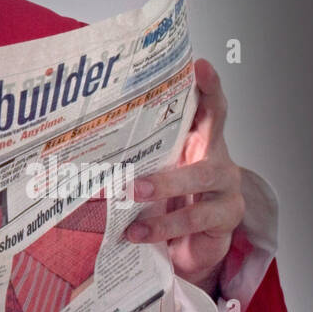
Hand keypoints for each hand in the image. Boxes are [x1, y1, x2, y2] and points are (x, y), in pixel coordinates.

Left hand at [125, 59, 243, 296]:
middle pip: (214, 127)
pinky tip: (137, 232)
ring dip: (164, 184)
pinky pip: (195, 218)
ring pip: (200, 176)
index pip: (208, 105)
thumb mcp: (152, 171)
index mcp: (198, 138)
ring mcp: (226, 186)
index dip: (208, 85)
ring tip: (132, 191)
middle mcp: (217, 155)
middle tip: (157, 120)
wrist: (188, 247)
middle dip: (192, 118)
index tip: (199, 65)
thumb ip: (134, 154)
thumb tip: (85, 139)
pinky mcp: (227, 216)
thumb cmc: (168, 200)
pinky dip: (162, 225)